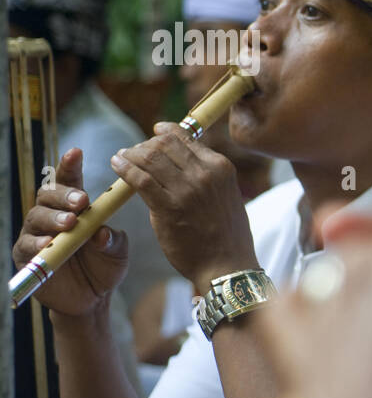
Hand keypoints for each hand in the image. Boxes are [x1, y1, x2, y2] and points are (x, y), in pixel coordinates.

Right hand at [12, 149, 129, 316]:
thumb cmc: (105, 266)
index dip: (70, 166)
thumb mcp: (117, 251)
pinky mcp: (26, 257)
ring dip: (53, 218)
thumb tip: (102, 233)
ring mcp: (36, 235)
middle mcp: (52, 217)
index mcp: (75, 208)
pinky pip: (25, 246)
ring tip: (69, 223)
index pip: (70, 182)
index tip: (76, 152)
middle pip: (49, 196)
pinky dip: (36, 243)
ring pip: (36, 217)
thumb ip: (113, 240)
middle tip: (81, 201)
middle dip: (64, 196)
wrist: (93, 298)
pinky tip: (47, 244)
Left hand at [110, 122, 258, 286]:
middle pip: (165, 144)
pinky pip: (140, 179)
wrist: (228, 266)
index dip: (165, 132)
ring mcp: (188, 189)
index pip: (186, 137)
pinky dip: (125, 168)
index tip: (154, 132)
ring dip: (131, 154)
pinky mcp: (169, 207)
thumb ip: (207, 176)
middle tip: (133, 152)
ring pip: (150, 157)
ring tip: (122, 158)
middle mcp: (206, 173)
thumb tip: (181, 162)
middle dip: (145, 145)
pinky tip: (117, 165)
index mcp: (221, 167)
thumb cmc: (226, 235)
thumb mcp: (226, 195)